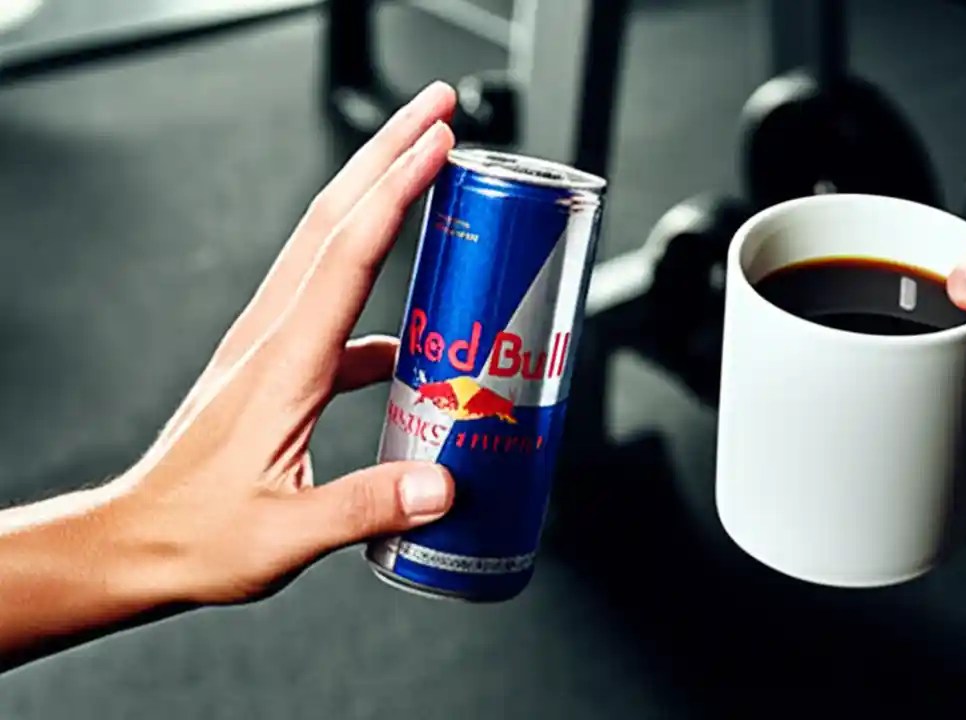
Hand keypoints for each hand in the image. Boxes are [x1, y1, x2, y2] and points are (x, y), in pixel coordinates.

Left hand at [106, 81, 459, 604]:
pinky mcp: (276, 363)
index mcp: (283, 363)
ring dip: (377, 193)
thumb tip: (443, 483)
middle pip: (334, 216)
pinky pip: (334, 303)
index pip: (348, 252)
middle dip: (388, 152)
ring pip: (329, 243)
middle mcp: (272, 335)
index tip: (438, 144)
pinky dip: (376, 286)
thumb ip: (369, 506)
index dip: (397, 191)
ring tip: (429, 168)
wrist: (136, 539)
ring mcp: (271, 342)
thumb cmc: (196, 534)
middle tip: (440, 111)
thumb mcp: (287, 534)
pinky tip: (413, 333)